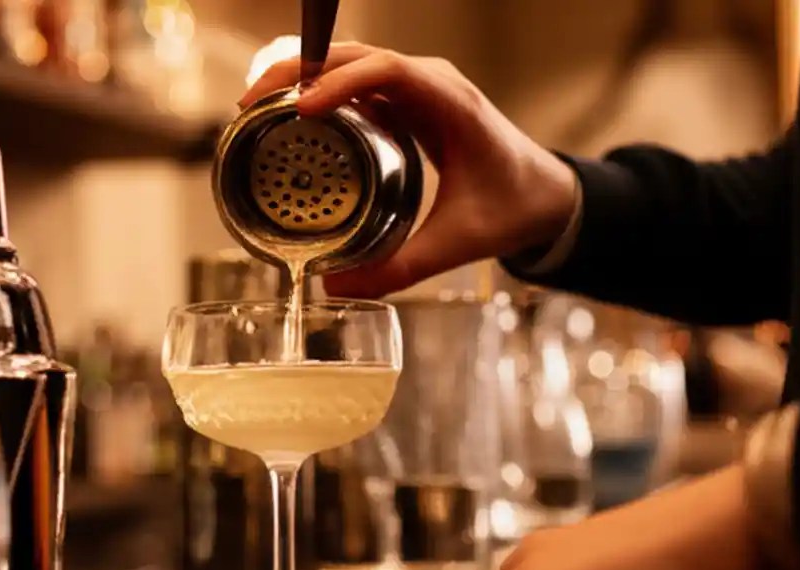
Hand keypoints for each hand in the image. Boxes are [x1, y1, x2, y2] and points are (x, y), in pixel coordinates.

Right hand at [240, 43, 577, 298]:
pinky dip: (319, 91)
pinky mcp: (408, 102)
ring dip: (303, 76)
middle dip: (299, 71)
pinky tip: (287, 117)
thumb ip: (400, 268)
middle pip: (356, 54)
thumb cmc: (513, 207)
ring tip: (258, 108)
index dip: (340, 82)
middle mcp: (432, 84)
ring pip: (351, 62)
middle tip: (252, 103)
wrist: (547, 195)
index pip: (387, 70)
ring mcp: (418, 88)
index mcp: (451, 103)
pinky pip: (356, 83)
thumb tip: (335, 285)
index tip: (301, 109)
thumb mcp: (458, 243)